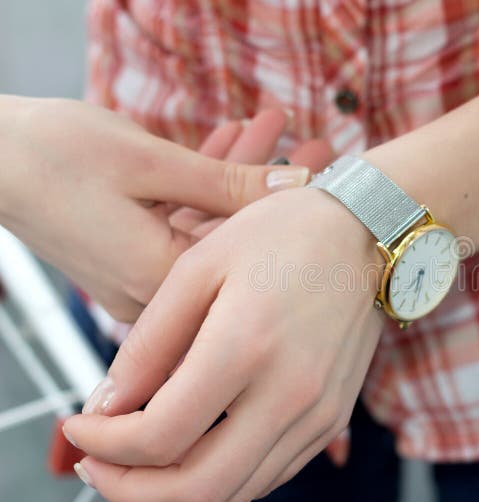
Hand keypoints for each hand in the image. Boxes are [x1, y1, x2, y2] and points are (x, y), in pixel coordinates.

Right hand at [0, 96, 309, 320]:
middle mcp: (153, 294)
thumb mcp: (153, 164)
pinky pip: (179, 220)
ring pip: (209, 226)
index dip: (293, 212)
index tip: (328, 171)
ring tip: (283, 134)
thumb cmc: (54, 155)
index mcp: (162, 282)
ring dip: (241, 178)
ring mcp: (139, 279)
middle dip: (273, 188)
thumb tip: (297, 187)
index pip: (251, 260)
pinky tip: (234, 141)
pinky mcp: (129, 257)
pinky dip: (204, 185)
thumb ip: (230, 183)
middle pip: (235, 243)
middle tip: (320, 150)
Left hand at [64, 187, 384, 501]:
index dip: (103, 445)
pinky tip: (201, 443)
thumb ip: (148, 342)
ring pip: (236, 493)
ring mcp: (318, 412)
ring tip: (143, 456)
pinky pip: (270, 475)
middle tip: (99, 464)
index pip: (159, 436)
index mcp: (246, 346)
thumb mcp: (199, 266)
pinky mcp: (332, 418)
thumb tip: (108, 405)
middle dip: (132, 490)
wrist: (366, 234)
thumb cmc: (285, 234)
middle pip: (198, 488)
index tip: (80, 428)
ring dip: (177, 490)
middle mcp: (289, 392)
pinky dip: (224, 476)